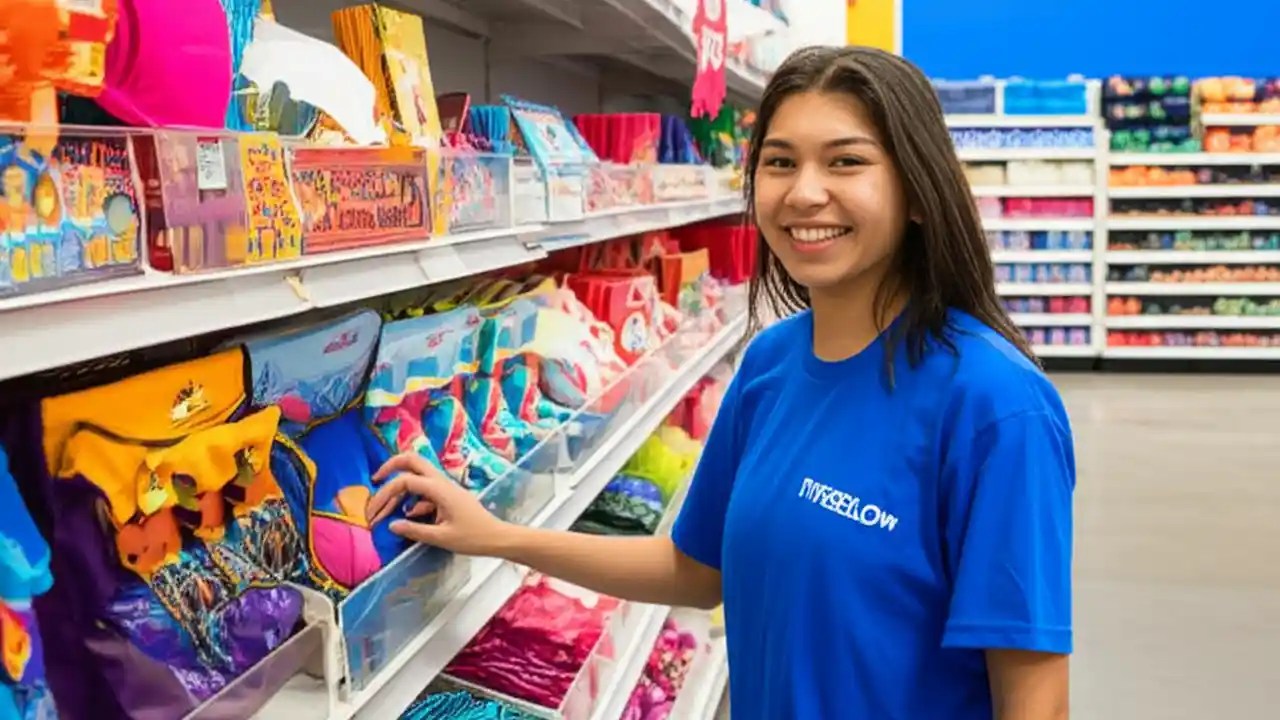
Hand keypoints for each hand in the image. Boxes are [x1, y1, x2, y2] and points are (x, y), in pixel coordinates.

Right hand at [367, 452, 511, 556]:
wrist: (497, 537)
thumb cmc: (473, 538)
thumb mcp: (442, 538)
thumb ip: (415, 531)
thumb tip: (391, 525)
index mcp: (440, 489)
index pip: (405, 481)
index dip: (386, 493)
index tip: (374, 511)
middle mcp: (442, 482)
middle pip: (413, 460)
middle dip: (391, 466)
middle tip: (376, 480)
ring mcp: (445, 487)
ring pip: (418, 474)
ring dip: (400, 484)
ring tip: (386, 506)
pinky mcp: (447, 496)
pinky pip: (426, 490)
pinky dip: (413, 498)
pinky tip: (409, 515)